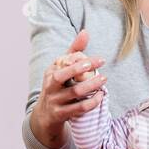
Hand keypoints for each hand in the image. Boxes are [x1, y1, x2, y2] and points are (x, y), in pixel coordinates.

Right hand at [31, 30, 106, 146]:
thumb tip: (85, 32)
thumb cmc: (58, 87)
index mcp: (51, 71)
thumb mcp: (62, 69)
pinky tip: (101, 96)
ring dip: (92, 86)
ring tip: (103, 80)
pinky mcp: (61, 114)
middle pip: (62, 76)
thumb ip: (74, 52)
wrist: (45, 116)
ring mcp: (54, 100)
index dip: (79, 59)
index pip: (63, 62)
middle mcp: (50, 85)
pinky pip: (79, 108)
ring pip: (74, 92)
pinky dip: (92, 102)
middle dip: (80, 70)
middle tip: (100, 66)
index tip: (98, 59)